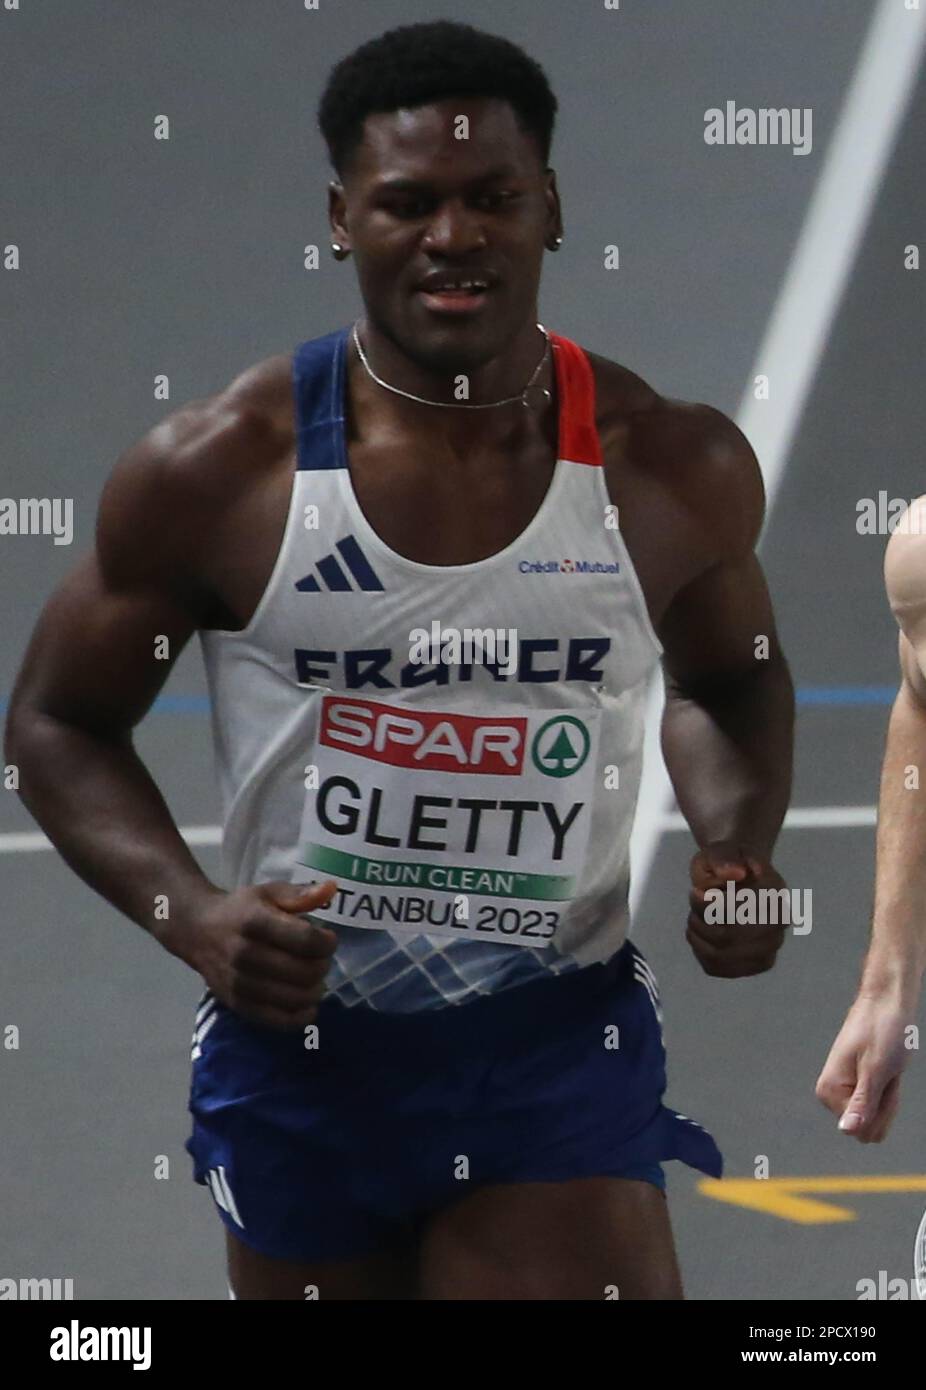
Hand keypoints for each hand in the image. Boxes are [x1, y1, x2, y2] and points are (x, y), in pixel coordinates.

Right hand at [181, 879, 337, 1030]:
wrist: (198, 931)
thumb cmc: (240, 910)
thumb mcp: (269, 892)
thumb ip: (301, 894)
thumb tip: (332, 889)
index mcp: (256, 922)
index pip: (306, 940)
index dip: (327, 943)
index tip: (328, 939)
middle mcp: (246, 955)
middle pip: (305, 972)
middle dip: (323, 966)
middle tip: (320, 959)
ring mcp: (240, 984)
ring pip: (295, 998)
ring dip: (315, 990)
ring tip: (313, 978)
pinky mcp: (238, 1005)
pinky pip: (278, 1021)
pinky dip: (300, 1017)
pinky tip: (307, 1005)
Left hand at [687, 840, 786, 977]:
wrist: (735, 877)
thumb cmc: (725, 863)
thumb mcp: (719, 851)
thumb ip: (725, 857)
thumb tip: (737, 872)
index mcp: (775, 893)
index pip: (740, 911)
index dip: (709, 905)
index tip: (695, 890)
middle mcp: (779, 924)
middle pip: (728, 936)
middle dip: (701, 919)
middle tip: (695, 902)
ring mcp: (769, 948)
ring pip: (720, 955)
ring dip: (697, 934)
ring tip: (696, 917)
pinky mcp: (753, 965)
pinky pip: (716, 968)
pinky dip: (698, 950)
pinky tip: (701, 933)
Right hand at [815, 994, 910, 1141]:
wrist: (887, 1002)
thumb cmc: (883, 1030)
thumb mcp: (876, 1070)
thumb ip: (861, 1103)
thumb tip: (846, 1130)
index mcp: (829, 1091)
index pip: (861, 1130)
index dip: (880, 1109)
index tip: (881, 1077)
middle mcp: (831, 1094)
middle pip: (867, 1129)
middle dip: (885, 1105)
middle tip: (886, 1071)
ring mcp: (844, 1090)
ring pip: (875, 1119)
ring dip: (889, 1097)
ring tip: (886, 1068)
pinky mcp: (856, 1085)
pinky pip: (878, 1107)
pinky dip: (889, 1091)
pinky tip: (886, 1069)